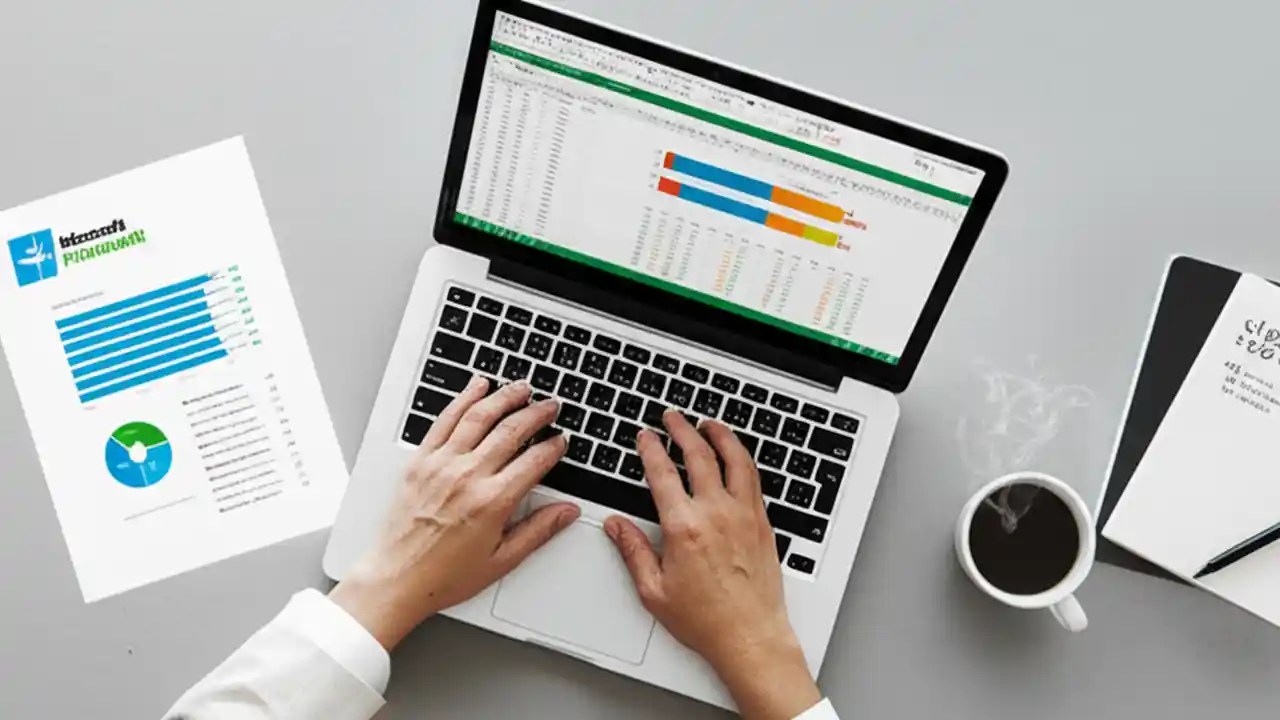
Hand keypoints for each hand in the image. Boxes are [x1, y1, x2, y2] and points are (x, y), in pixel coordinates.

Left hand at [331, 378, 579, 650]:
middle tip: (551, 406)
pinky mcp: (420, 461)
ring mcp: (441, 465)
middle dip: (537, 413)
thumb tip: (567, 512)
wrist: (395, 579)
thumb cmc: (444, 576)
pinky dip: (464, 399)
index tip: (562, 440)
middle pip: (511, 430)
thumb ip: (538, 531)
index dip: (554, 446)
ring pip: (479, 416)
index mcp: (492, 502)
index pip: (535, 460)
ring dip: (505, 397)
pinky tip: (477, 387)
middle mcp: (467, 476)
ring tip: (522, 388)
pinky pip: (445, 420)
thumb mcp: (502, 560)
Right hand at [604, 411, 820, 719]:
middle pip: (698, 454)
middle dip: (681, 429)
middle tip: (672, 418)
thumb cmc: (706, 620)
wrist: (750, 636)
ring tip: (707, 423)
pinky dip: (742, 457)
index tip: (645, 436)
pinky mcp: (762, 522)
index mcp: (684, 527)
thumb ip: (633, 551)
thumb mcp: (654, 590)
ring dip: (718, 434)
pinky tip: (736, 454)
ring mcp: (743, 515)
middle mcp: (716, 514)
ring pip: (733, 458)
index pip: (662, 473)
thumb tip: (617, 526)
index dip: (650, 448)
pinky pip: (753, 477)